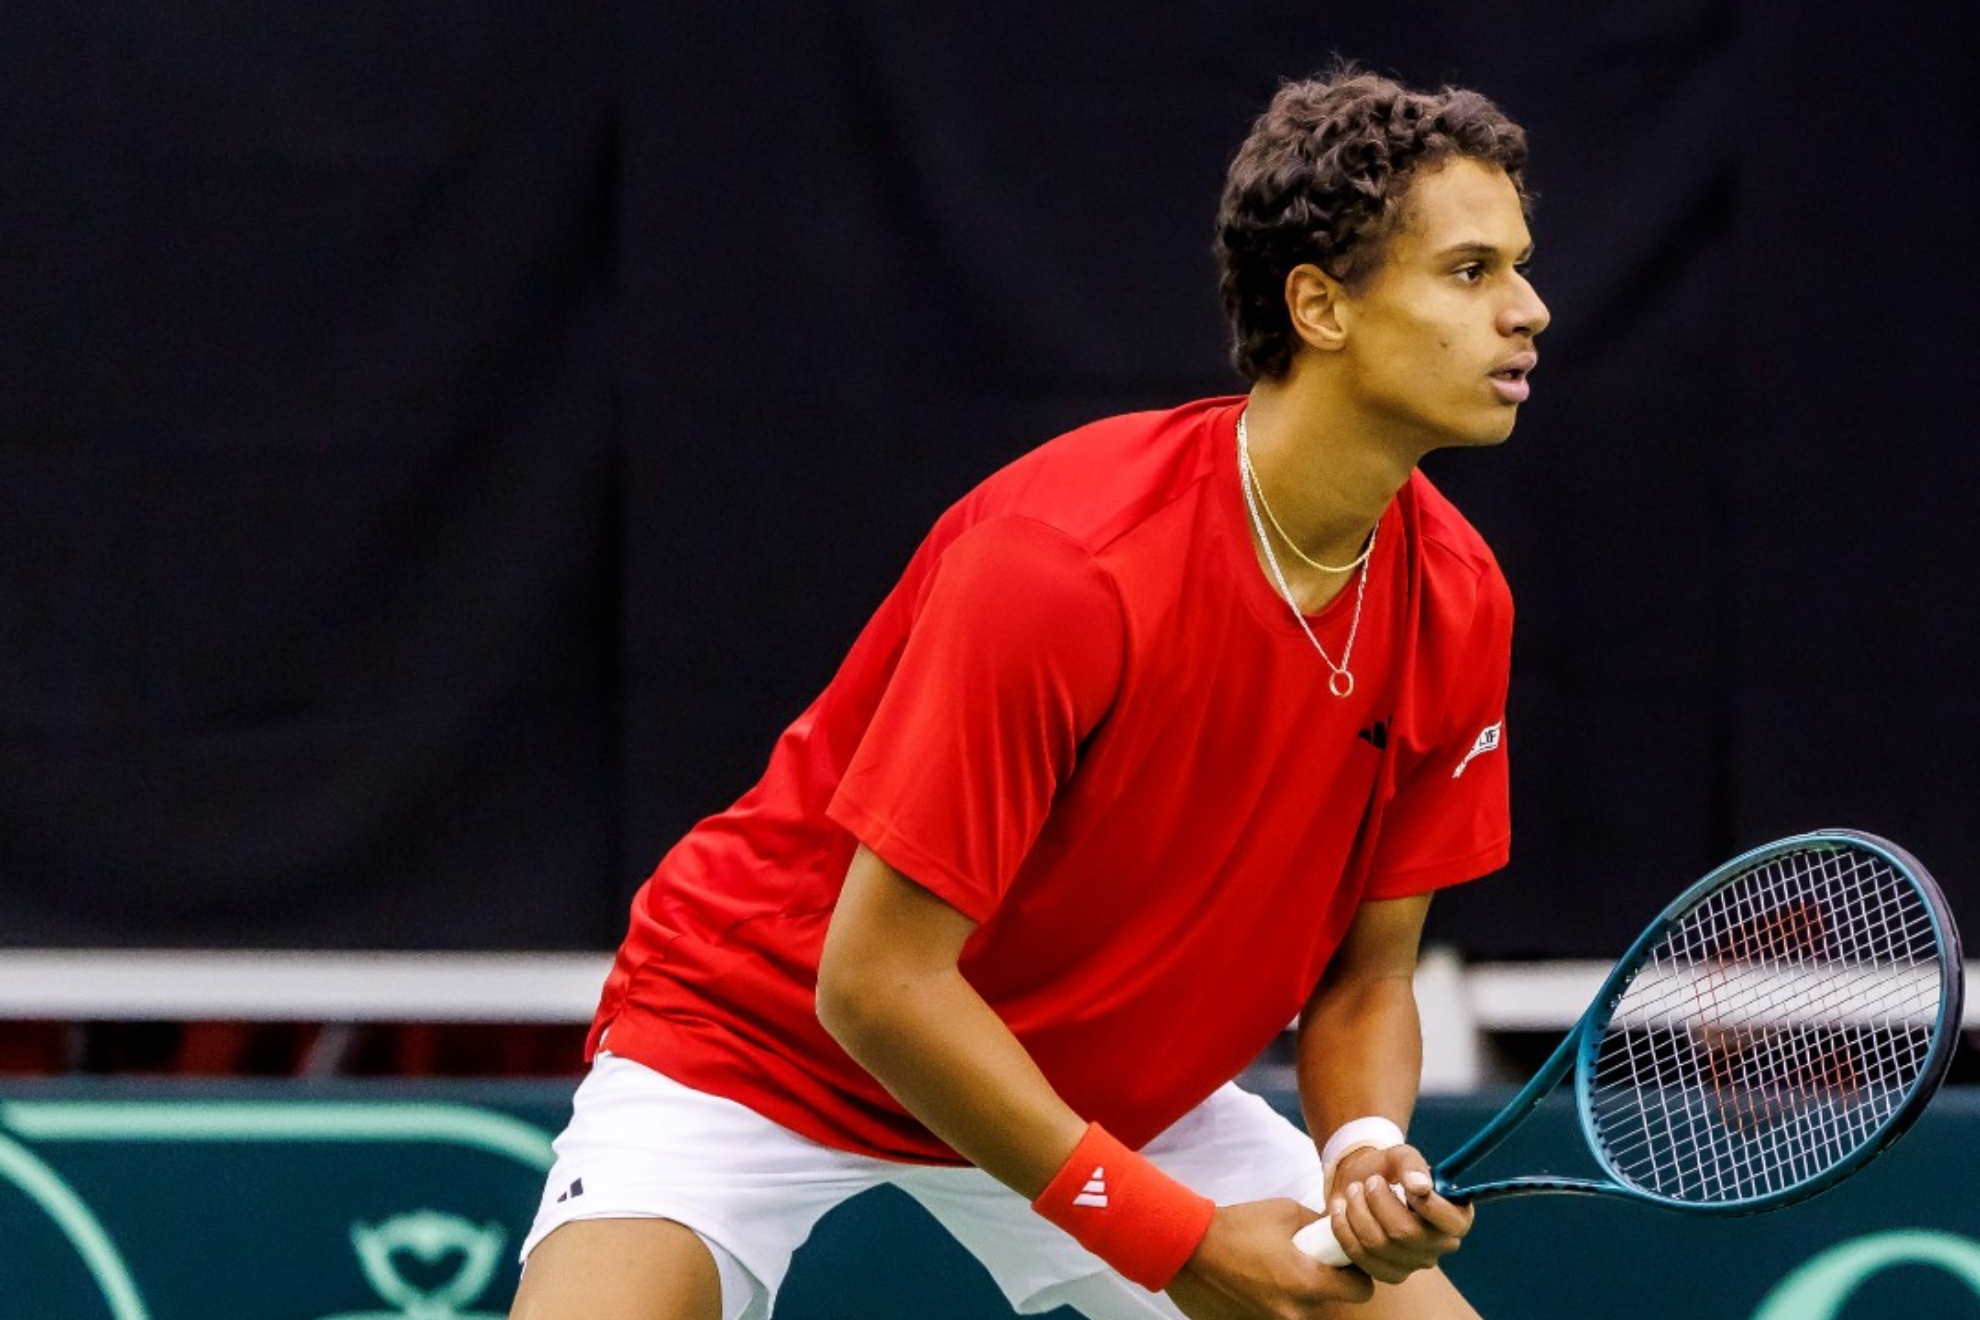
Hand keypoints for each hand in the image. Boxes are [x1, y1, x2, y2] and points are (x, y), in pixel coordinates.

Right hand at [1166, 1199, 1372, 1319]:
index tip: (1342, 1263)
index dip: (1356, 1274)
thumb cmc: (1237, 1227)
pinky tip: (1249, 1281)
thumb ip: (1317, 1224)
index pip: (1360, 1291)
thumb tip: (1335, 1231)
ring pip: (1298, 1311)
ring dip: (1292, 1293)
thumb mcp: (1285, 1212)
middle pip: (1327, 1303)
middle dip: (1319, 1283)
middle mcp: (1294, 1313)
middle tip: (1301, 1260)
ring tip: (1269, 1269)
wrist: (1185, 1248)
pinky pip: (1269, 1315)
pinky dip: (1266, 1301)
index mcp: (1307, 1284)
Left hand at [1323, 1144, 1472, 1284]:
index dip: (1427, 1205)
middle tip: (1370, 1181)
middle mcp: (1441, 1245)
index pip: (1453, 1224)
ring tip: (1353, 1191)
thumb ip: (1412, 1164)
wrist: (1360, 1182)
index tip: (1404, 1185)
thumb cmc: (1388, 1169)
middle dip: (1379, 1202)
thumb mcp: (1400, 1156)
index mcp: (1456, 1217)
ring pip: (1378, 1245)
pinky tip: (1340, 1209)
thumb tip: (1421, 1186)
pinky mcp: (1388, 1273)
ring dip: (1357, 1212)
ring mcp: (1415, 1263)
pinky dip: (1344, 1230)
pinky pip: (1361, 1258)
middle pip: (1406, 1234)